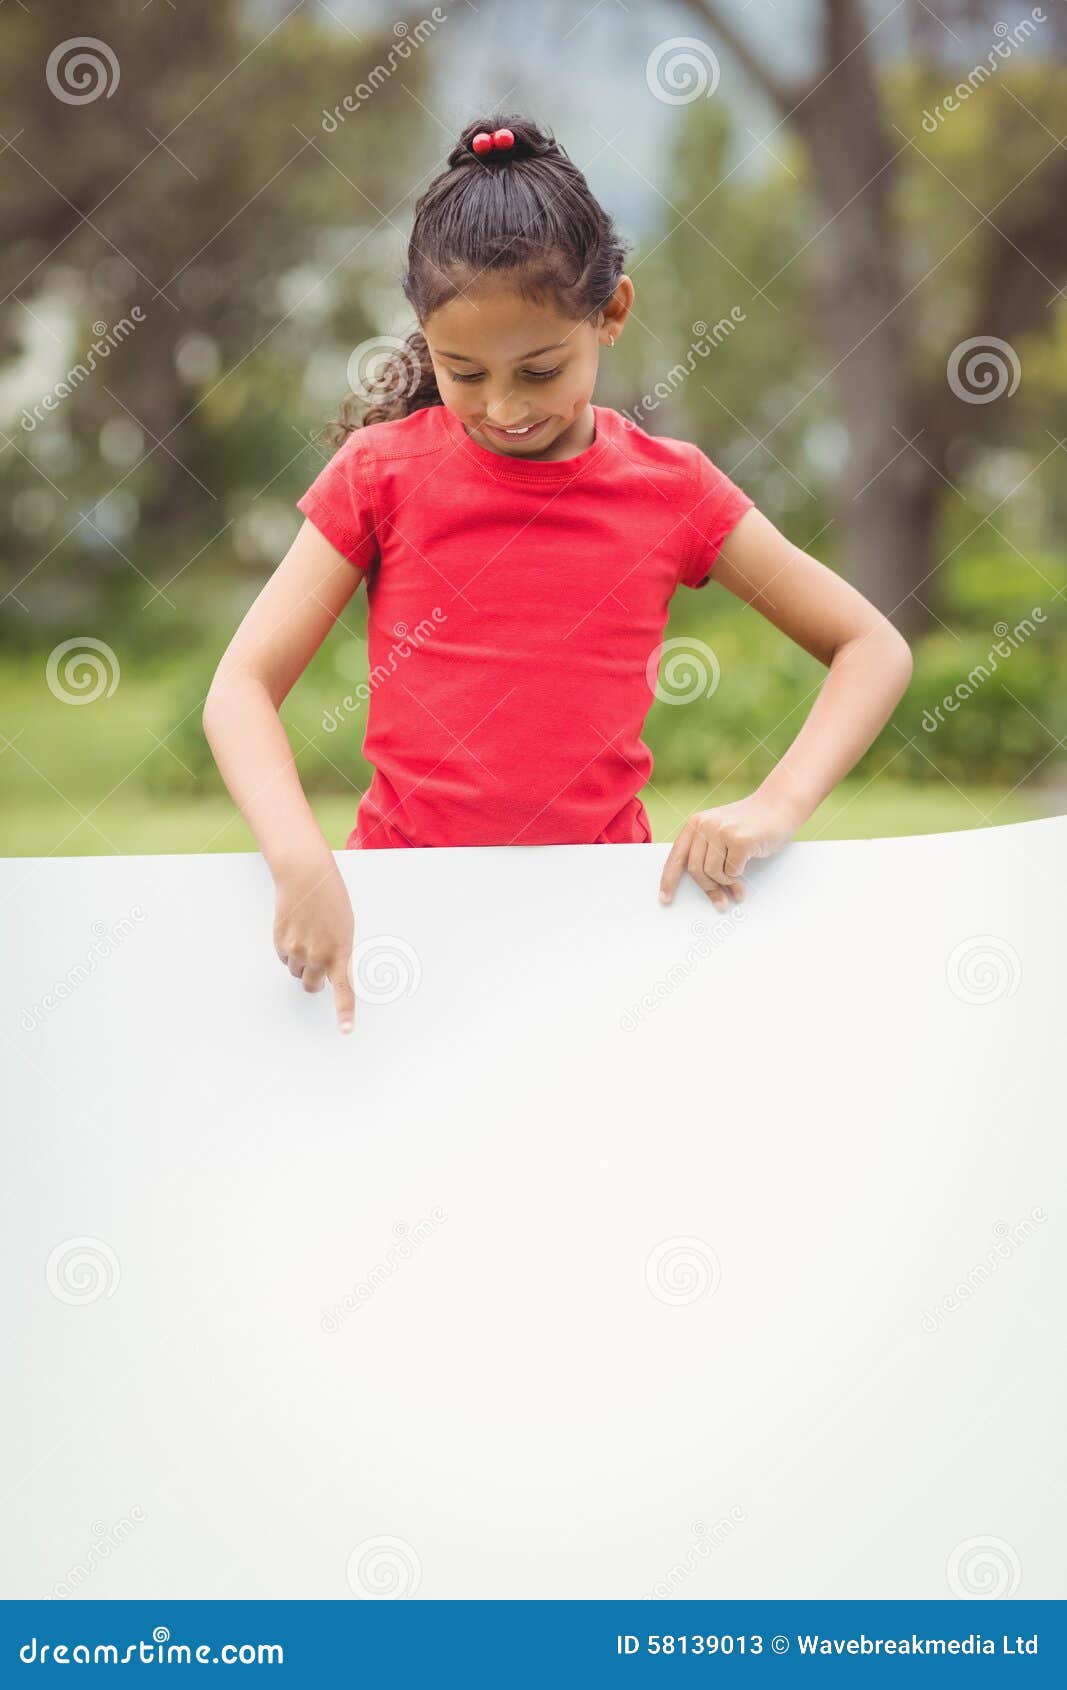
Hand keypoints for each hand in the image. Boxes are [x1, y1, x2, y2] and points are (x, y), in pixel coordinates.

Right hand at [273, 852, 355, 1033]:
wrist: (306, 877)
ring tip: (306, 933)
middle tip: (315, 957)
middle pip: (311, 985)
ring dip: (299, 960)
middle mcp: (319, 956)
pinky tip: (294, 927)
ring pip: (295, 971)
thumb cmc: (330, 901)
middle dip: (312, 979)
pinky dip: (287, 948)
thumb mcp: (344, 928)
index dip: (344, 1013)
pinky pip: (283, 957)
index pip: (344, 990)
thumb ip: (337, 953)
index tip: (347, 1031)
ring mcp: (298, 950)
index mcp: (341, 952)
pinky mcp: (280, 942)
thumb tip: (323, 972)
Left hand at [659, 790, 802, 909]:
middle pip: (695, 870)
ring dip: (726, 882)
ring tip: (737, 882)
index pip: (676, 857)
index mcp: (695, 823)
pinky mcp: (740, 840)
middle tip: (720, 901)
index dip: (669, 880)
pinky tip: (747, 866)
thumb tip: (701, 886)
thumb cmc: (750, 825)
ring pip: (713, 873)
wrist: (779, 806)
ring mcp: (722, 831)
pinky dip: (739, 877)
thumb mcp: (720, 831)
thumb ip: (706, 851)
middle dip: (708, 888)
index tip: (665, 899)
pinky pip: (732, 872)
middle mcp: (705, 825)